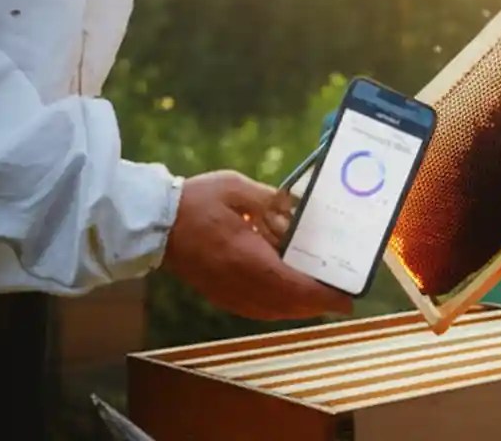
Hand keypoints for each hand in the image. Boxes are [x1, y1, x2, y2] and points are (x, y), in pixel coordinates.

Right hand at [161, 170, 352, 319]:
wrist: (154, 224)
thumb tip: (294, 211)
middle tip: (341, 301)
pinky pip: (256, 309)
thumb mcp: (235, 188)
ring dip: (298, 307)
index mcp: (247, 259)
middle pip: (288, 305)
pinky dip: (277, 307)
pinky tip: (285, 296)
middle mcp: (240, 284)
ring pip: (272, 311)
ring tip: (319, 299)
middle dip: (317, 305)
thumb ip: (269, 200)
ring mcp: (228, 293)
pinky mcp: (219, 294)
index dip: (323, 297)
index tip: (346, 301)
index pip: (294, 287)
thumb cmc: (194, 202)